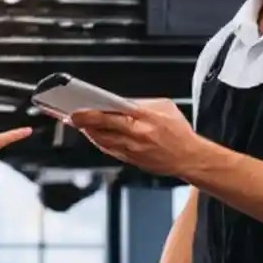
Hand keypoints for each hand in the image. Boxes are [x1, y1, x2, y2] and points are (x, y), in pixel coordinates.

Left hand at [69, 98, 196, 176]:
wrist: (189, 158)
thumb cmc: (179, 131)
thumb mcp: (164, 107)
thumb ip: (140, 103)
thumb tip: (118, 102)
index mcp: (145, 119)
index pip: (112, 116)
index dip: (91, 114)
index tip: (77, 111)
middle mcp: (137, 136)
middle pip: (103, 130)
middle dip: (84, 124)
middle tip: (72, 116)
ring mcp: (133, 151)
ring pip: (103, 142)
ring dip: (89, 132)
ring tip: (80, 123)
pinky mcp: (132, 161)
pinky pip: (109, 150)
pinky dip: (99, 141)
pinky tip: (93, 134)